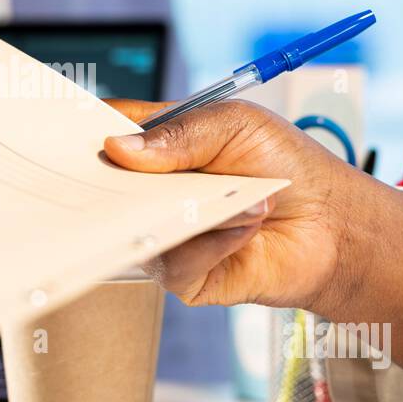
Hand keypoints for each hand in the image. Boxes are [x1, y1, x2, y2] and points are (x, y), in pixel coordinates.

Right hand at [102, 100, 402, 371]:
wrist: (335, 224)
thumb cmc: (288, 165)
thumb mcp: (235, 125)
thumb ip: (178, 134)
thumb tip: (118, 150)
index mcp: (159, 147)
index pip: (107, 136)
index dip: (86, 135)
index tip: (67, 133)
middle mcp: (155, 194)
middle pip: (103, 189)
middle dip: (108, 183)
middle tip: (119, 175)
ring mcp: (167, 235)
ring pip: (135, 229)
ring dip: (186, 210)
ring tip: (237, 197)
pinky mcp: (186, 277)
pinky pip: (174, 263)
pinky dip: (213, 241)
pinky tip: (247, 226)